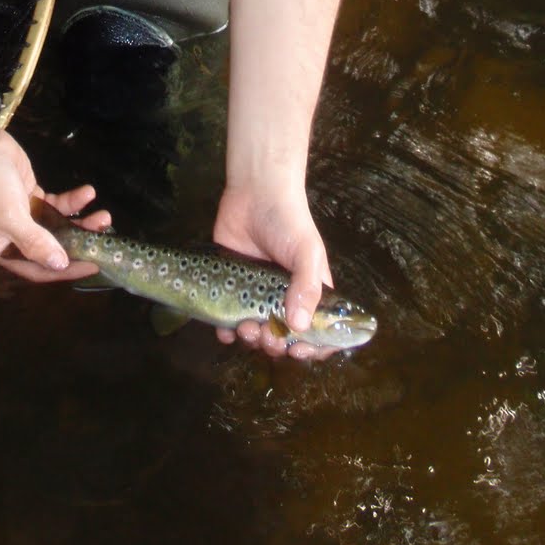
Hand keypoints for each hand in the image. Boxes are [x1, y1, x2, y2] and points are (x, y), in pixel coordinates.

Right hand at [0, 113, 109, 282]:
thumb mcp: (10, 217)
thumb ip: (36, 242)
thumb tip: (60, 265)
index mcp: (1, 250)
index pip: (38, 269)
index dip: (65, 270)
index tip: (93, 265)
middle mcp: (12, 237)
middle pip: (51, 247)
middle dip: (78, 244)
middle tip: (105, 240)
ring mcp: (23, 215)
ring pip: (57, 226)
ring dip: (80, 221)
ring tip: (104, 215)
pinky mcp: (31, 195)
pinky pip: (55, 205)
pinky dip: (71, 201)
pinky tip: (88, 193)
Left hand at [212, 182, 335, 360]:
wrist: (253, 193)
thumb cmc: (289, 222)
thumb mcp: (307, 253)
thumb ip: (307, 288)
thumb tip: (299, 326)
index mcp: (309, 294)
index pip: (318, 333)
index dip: (313, 348)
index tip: (300, 350)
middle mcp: (283, 299)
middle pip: (283, 338)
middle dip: (276, 344)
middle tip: (268, 335)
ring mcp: (256, 295)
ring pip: (256, 334)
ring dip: (252, 340)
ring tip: (246, 328)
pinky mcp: (231, 288)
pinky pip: (229, 322)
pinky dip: (227, 332)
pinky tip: (226, 329)